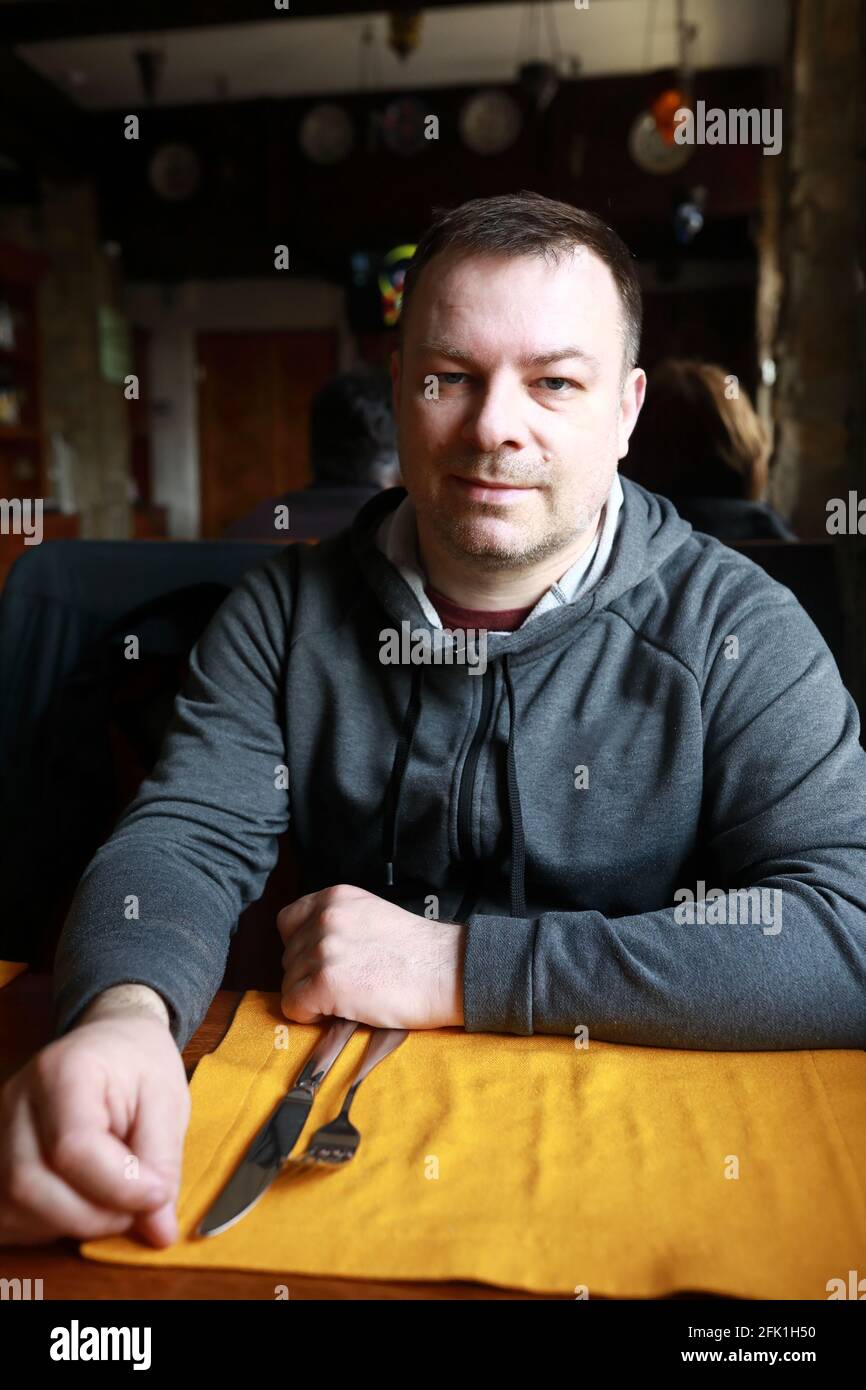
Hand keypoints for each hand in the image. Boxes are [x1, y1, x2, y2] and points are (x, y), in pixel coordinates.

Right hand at [0, 1009, 189, 1246]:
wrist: (112, 1042)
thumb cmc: (140, 1065)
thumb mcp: (167, 1100)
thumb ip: (162, 1161)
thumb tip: (160, 1229)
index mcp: (65, 1071)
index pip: (72, 1147)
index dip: (117, 1186)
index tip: (157, 1194)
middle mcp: (18, 1100)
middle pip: (30, 1184)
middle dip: (92, 1215)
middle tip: (136, 1207)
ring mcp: (0, 1129)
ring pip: (12, 1207)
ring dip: (70, 1224)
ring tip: (113, 1203)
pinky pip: (6, 1214)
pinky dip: (46, 1226)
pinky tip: (82, 1206)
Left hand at [277, 884, 464, 1029]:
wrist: (448, 971)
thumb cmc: (417, 952)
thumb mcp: (371, 915)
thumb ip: (338, 923)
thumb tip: (306, 950)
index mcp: (335, 897)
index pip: (288, 921)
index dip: (301, 946)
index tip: (322, 961)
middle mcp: (325, 917)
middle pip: (288, 956)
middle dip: (308, 975)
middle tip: (344, 984)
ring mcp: (323, 949)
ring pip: (289, 983)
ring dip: (311, 996)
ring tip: (347, 998)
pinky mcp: (325, 983)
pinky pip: (293, 1005)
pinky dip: (308, 1015)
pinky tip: (337, 1012)